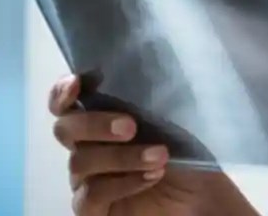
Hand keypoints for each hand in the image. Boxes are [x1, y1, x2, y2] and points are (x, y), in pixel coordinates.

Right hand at [49, 75, 256, 215]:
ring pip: (81, 162)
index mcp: (101, 121)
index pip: (66, 103)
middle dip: (95, 123)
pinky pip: (91, 195)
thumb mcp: (177, 122)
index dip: (63, 91)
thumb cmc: (189, 154)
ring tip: (161, 156)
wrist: (203, 197)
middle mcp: (87, 148)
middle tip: (131, 126)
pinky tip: (151, 177)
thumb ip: (154, 100)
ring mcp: (86, 180)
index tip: (79, 83)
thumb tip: (151, 66)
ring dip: (122, 156)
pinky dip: (122, 183)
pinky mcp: (91, 209)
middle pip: (66, 129)